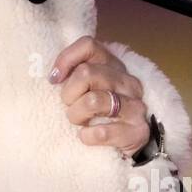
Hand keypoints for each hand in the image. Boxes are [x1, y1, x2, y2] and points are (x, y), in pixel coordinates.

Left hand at [49, 35, 149, 156]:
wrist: (129, 146)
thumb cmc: (100, 114)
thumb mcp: (87, 89)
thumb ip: (74, 75)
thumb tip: (54, 76)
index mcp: (114, 66)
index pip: (88, 45)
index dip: (66, 59)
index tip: (54, 79)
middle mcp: (128, 82)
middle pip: (86, 72)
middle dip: (68, 94)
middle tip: (70, 106)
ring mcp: (135, 106)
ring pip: (92, 100)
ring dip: (76, 115)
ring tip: (79, 121)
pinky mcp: (138, 131)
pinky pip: (101, 132)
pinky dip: (87, 136)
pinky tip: (87, 136)